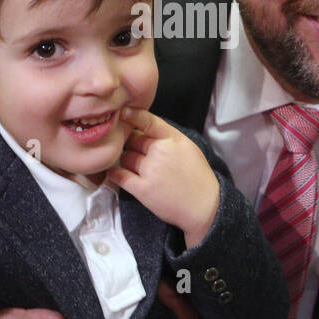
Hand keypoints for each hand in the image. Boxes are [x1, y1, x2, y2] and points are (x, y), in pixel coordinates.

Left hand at [108, 107, 220, 247]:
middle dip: (132, 144)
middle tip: (137, 151)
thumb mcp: (189, 148)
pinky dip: (114, 173)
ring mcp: (150, 170)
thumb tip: (146, 129)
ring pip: (125, 157)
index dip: (133, 114)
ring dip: (126, 160)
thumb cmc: (197, 177)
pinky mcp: (142, 189)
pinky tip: (113, 173)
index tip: (123, 111)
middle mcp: (160, 152)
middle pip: (133, 140)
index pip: (148, 121)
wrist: (204, 206)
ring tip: (135, 167)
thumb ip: (169, 137)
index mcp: (173, 139)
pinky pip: (119, 176)